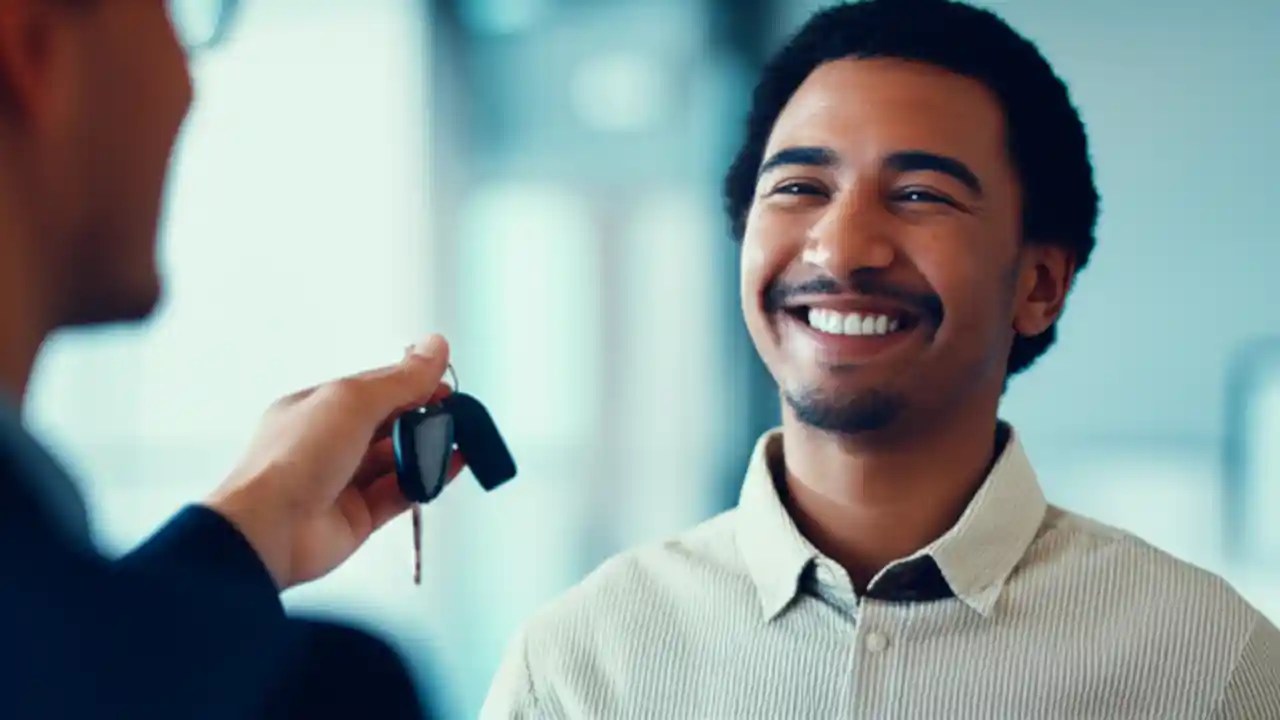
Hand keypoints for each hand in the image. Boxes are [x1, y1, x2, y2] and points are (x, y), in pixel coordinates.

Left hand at [204, 335, 466, 589]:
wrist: (269, 530)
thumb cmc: (293, 460)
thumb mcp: (352, 402)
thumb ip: (400, 379)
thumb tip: (435, 346)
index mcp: (318, 408)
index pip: (375, 388)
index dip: (412, 383)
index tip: (446, 385)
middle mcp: (330, 444)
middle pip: (389, 424)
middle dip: (425, 418)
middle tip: (458, 415)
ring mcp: (344, 481)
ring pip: (398, 460)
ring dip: (429, 449)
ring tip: (461, 440)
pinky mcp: (359, 516)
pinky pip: (402, 493)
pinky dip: (427, 480)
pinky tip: (450, 468)